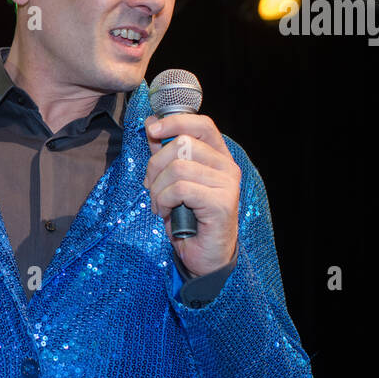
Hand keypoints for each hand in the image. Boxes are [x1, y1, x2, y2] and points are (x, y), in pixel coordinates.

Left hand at [142, 113, 240, 277]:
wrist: (203, 255)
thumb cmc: (189, 218)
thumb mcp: (173, 180)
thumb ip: (165, 153)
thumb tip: (152, 122)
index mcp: (218, 157)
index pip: (202, 125)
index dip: (175, 121)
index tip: (152, 130)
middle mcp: (227, 167)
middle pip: (183, 144)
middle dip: (155, 165)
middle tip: (151, 187)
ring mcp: (227, 184)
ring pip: (178, 167)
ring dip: (158, 188)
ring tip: (160, 204)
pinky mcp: (221, 203)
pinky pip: (180, 189)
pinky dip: (164, 200)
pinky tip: (166, 212)